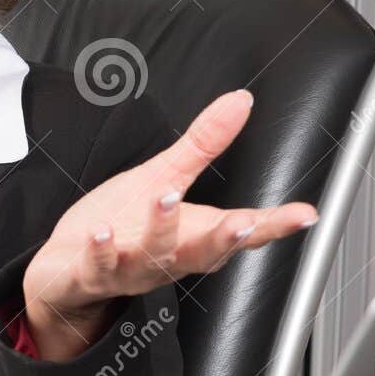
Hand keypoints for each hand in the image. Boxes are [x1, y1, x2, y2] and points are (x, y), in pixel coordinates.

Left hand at [23, 89, 318, 360]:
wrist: (68, 273)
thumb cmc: (123, 228)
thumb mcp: (164, 178)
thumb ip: (203, 145)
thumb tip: (240, 100)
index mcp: (192, 235)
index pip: (241, 231)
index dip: (276, 225)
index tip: (305, 215)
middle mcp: (168, 257)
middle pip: (204, 253)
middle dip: (225, 239)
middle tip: (243, 222)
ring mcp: (131, 269)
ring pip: (153, 258)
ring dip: (162, 231)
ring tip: (165, 199)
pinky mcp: (91, 275)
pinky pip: (99, 267)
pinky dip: (102, 251)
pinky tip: (102, 232)